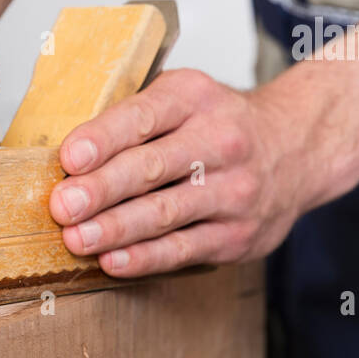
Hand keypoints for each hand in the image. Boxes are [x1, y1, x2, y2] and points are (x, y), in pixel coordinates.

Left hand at [48, 69, 304, 276]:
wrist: (297, 146)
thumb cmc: (217, 123)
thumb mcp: (181, 97)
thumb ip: (130, 117)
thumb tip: (64, 154)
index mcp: (194, 97)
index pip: (143, 117)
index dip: (103, 138)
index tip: (69, 158)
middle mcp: (220, 140)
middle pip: (151, 167)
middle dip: (101, 189)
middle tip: (62, 206)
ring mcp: (234, 190)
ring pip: (166, 213)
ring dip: (116, 228)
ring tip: (76, 239)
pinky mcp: (238, 233)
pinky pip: (184, 248)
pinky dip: (145, 257)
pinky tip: (113, 260)